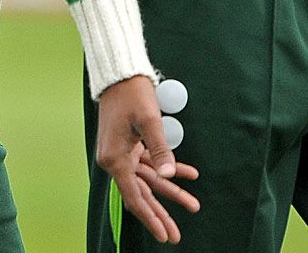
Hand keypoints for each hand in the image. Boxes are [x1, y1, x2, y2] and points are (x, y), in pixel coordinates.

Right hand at [96, 76, 199, 243]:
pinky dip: (169, 168)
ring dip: (170, 192)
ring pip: (149, 180)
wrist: (119, 73)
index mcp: (115, 159)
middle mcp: (115, 160)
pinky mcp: (130, 145)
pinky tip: (190, 174)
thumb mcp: (148, 120)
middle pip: (141, 193)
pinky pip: (150, 164)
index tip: (163, 234)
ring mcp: (123, 153)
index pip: (134, 196)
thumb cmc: (131, 93)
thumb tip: (169, 176)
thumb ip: (160, 149)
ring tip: (193, 205)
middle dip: (161, 213)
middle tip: (176, 235)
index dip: (150, 217)